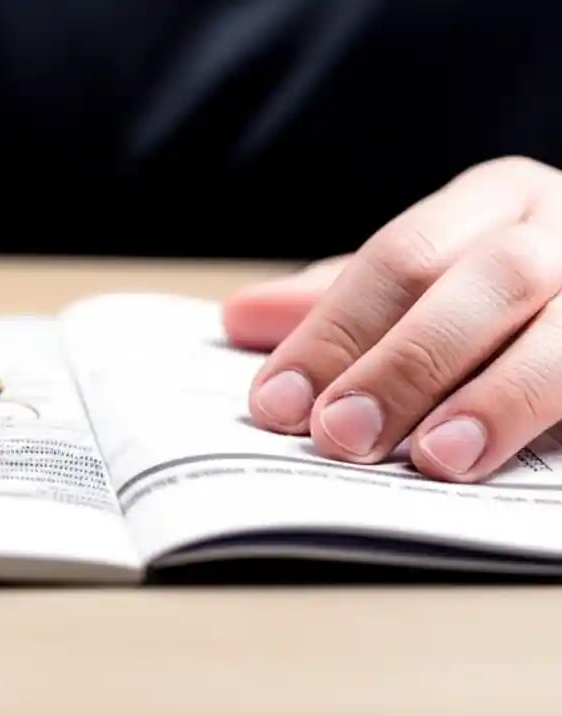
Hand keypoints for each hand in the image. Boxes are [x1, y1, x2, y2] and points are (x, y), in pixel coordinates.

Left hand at [222, 156, 561, 482]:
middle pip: (484, 285)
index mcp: (494, 200)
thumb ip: (341, 302)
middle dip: (404, 363)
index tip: (277, 402)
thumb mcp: (427, 281)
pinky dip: (551, 422)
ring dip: (495, 399)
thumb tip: (238, 319)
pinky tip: (512, 461)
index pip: (401, 258)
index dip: (334, 333)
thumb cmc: (502, 294)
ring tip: (435, 459)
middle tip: (341, 434)